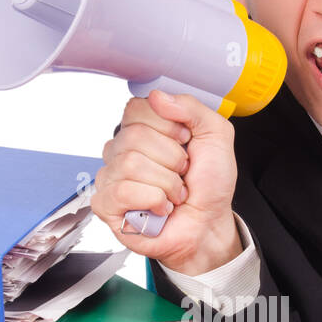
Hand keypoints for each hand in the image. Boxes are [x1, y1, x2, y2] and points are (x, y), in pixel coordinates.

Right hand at [92, 88, 241, 273]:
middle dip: (172, 159)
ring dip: (166, 184)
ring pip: (130, 164)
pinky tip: (159, 208)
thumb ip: (192, 107)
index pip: (137, 108)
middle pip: (134, 136)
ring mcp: (112, 176)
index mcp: (143, 128)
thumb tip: (158, 97)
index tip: (185, 143)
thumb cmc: (208, 185)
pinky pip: (121, 192)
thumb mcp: (215, 136)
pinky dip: (151, 201)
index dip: (168, 126)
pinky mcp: (106, 204)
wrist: (209, 224)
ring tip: (174, 194)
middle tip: (182, 174)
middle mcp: (123, 149)